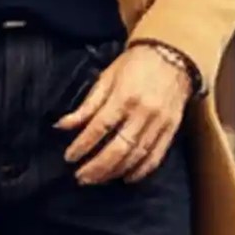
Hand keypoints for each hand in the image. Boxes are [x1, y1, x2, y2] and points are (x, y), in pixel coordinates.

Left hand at [56, 45, 191, 184]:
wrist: (172, 55)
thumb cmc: (135, 64)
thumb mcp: (106, 78)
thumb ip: (87, 105)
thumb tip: (62, 125)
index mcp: (124, 96)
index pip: (100, 127)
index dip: (83, 145)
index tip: (70, 157)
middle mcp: (143, 112)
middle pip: (118, 147)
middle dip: (97, 166)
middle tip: (81, 177)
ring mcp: (159, 123)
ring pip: (136, 155)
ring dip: (115, 171)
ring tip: (98, 180)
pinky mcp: (171, 129)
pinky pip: (156, 156)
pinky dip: (141, 170)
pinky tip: (127, 178)